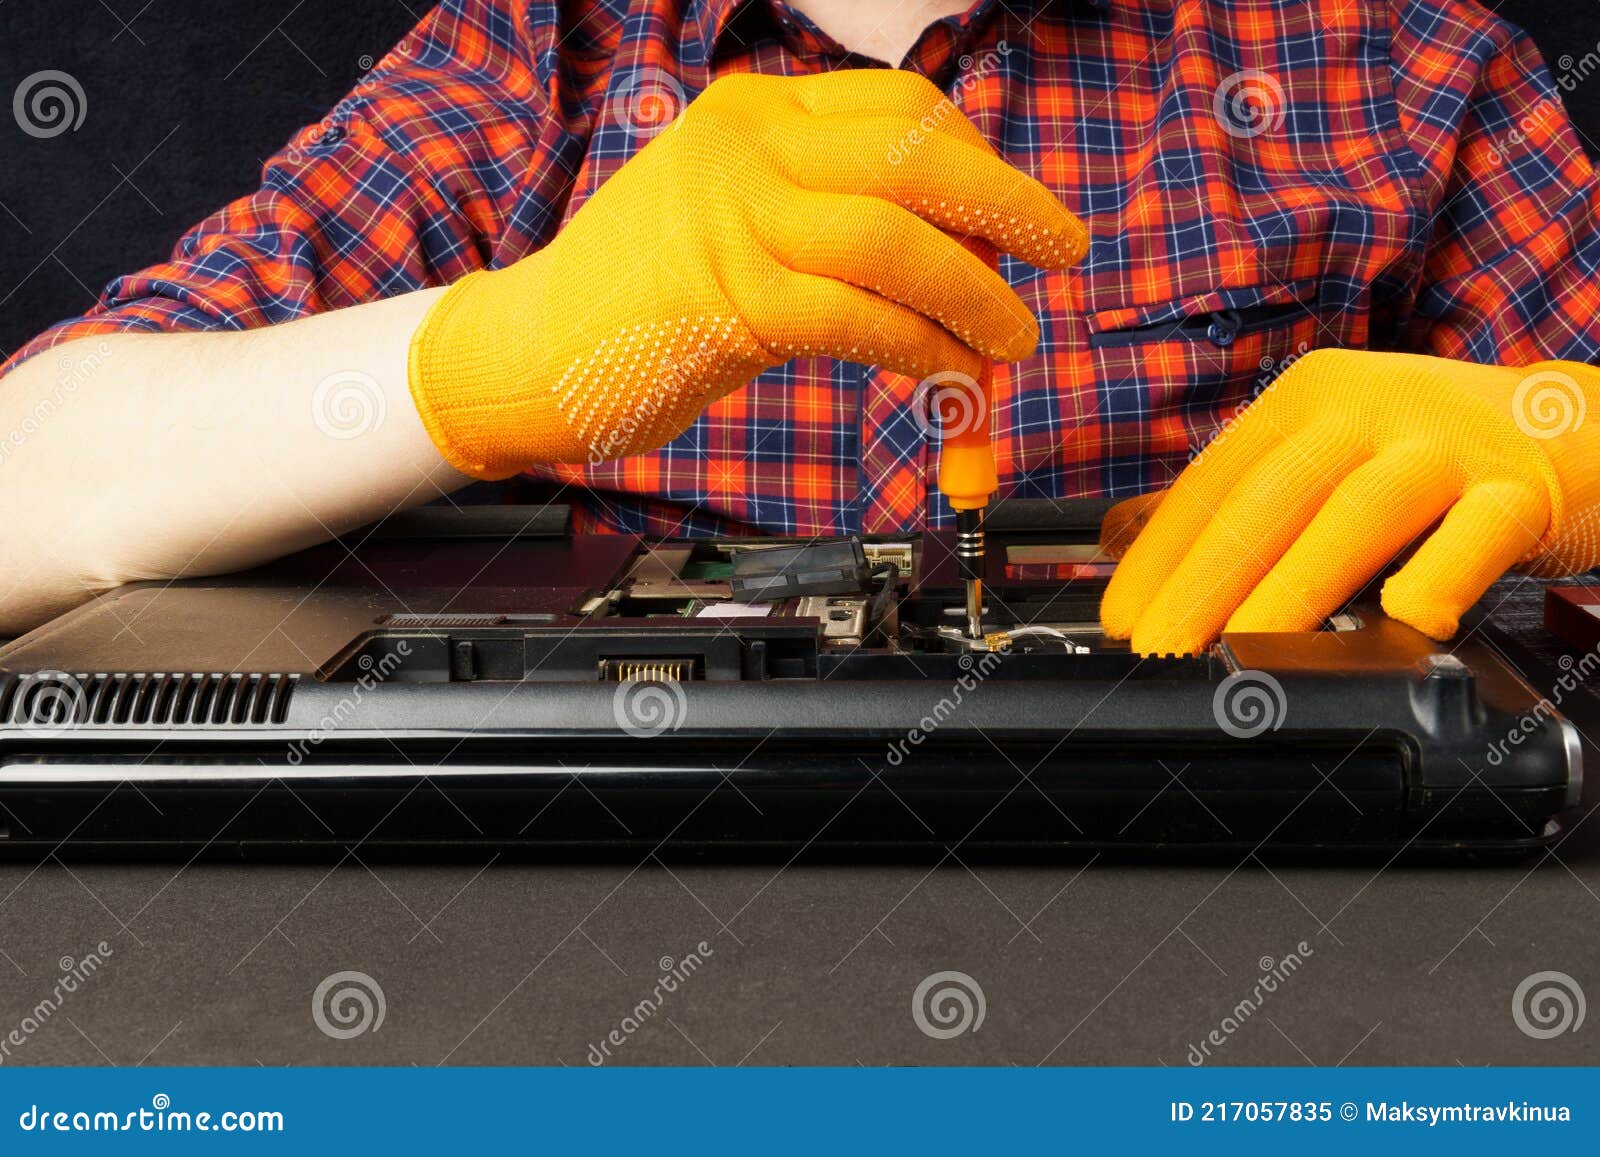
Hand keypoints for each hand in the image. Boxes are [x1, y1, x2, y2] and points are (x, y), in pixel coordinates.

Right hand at [407, 70, 1086, 477]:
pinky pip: (859, 317)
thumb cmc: (643, 293)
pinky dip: (922, 347)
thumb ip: (829, 211)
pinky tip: (952, 371)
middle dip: (1007, 204)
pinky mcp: (729, 303)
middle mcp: (748, 147)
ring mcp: (734, 220)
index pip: (897, 106)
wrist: (534, 350)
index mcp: (753, 111)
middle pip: (914, 155)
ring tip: (1013, 338)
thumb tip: (959, 244)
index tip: (1012, 212)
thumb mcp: (737, 218)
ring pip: (896, 239)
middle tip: (1062, 249)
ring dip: (976, 293)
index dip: (974, 157)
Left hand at [1099, 349, 1599, 654]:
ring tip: (1243, 651)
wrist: (1584, 431)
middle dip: (1204, 580)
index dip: (1162, 553)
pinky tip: (1406, 618)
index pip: (1215, 481)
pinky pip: (1475, 533)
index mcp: (1308, 402)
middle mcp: (1368, 407)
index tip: (1121, 618)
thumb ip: (1230, 498)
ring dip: (1294, 587)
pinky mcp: (1522, 487)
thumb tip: (1113, 535)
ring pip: (1357, 514)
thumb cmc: (1438, 459)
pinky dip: (1439, 574)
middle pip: (1270, 498)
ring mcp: (1447, 443)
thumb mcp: (1326, 458)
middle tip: (1159, 651)